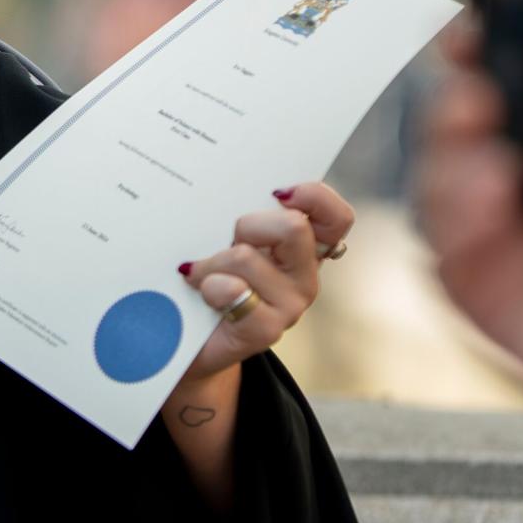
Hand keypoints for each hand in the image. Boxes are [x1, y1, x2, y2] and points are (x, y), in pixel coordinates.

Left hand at [178, 181, 354, 380]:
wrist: (186, 341)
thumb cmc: (208, 279)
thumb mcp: (226, 238)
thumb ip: (241, 212)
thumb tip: (229, 181)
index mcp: (304, 249)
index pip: (336, 218)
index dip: (314, 197)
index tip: (278, 193)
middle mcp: (304, 277)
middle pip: (293, 227)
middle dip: (246, 225)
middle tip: (225, 242)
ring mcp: (290, 306)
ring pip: (246, 256)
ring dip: (210, 261)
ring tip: (201, 274)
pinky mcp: (266, 330)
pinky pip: (232, 291)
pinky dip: (207, 285)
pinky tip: (202, 293)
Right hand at [414, 28, 522, 431]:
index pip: (501, 92)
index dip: (474, 58)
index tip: (474, 32)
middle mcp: (522, 193)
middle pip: (448, 131)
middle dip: (449, 104)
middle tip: (479, 97)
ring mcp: (496, 245)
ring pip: (431, 185)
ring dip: (448, 164)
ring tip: (499, 168)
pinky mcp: (482, 295)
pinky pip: (438, 251)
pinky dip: (452, 224)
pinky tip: (492, 211)